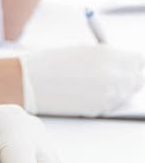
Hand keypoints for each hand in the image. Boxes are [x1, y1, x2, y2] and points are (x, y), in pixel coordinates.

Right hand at [21, 44, 144, 114]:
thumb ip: (108, 58)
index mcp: (109, 55)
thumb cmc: (50, 63)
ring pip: (125, 94)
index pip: (139, 61)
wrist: (29, 83)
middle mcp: (113, 75)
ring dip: (116, 89)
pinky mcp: (100, 110)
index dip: (133, 64)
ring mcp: (108, 95)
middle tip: (116, 76)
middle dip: (129, 77)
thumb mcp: (83, 51)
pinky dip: (105, 100)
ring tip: (94, 83)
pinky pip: (112, 105)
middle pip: (137, 79)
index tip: (129, 65)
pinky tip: (87, 93)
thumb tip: (125, 67)